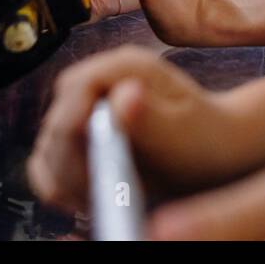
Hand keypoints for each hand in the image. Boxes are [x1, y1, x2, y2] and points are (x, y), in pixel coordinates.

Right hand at [26, 46, 247, 211]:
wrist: (215, 149)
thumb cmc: (205, 139)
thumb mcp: (183, 131)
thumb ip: (151, 116)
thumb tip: (124, 96)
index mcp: (126, 66)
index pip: (75, 88)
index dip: (73, 129)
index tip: (95, 170)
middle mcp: (102, 80)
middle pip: (58, 118)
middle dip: (73, 162)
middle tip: (104, 192)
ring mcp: (89, 105)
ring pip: (50, 143)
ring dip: (66, 176)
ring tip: (102, 196)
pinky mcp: (82, 131)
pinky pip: (51, 159)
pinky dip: (61, 182)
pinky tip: (88, 197)